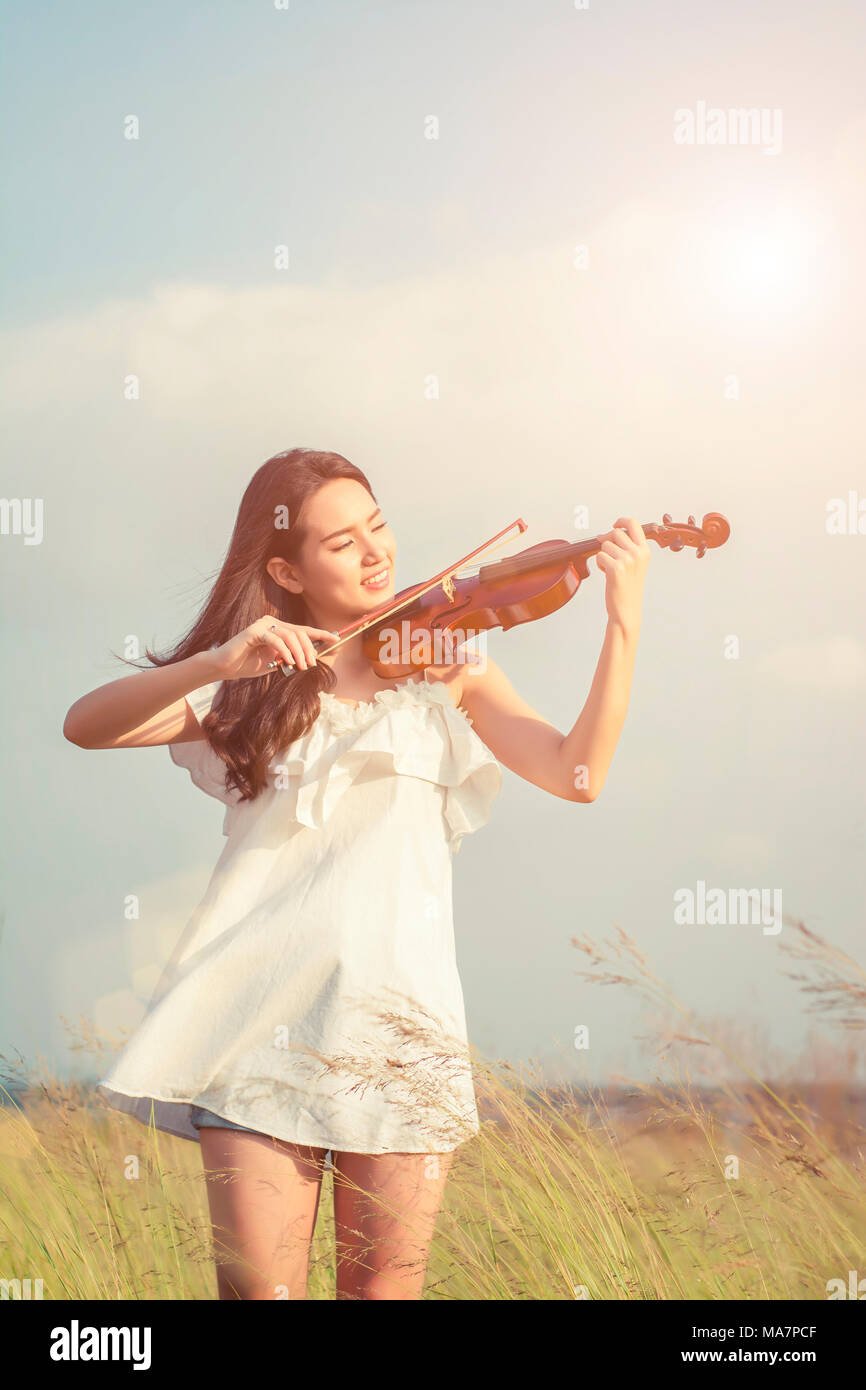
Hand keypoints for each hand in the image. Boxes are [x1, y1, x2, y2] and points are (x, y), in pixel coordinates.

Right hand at [207, 617, 340, 678]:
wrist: (225, 667)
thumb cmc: (249, 664)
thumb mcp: (275, 662)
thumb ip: (290, 658)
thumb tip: (310, 659)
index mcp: (278, 628)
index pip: (302, 630)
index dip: (320, 634)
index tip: (335, 639)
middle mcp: (271, 623)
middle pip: (299, 633)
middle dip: (308, 649)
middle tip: (310, 665)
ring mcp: (262, 625)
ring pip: (290, 636)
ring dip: (298, 653)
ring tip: (301, 667)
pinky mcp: (253, 631)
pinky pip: (275, 639)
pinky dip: (284, 651)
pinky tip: (287, 662)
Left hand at [593, 516, 649, 632]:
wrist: (626, 609)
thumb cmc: (628, 587)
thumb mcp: (635, 564)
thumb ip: (627, 547)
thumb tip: (607, 533)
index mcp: (645, 550)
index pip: (633, 523)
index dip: (621, 521)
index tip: (614, 525)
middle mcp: (638, 553)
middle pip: (616, 532)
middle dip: (607, 540)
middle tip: (608, 553)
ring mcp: (627, 560)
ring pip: (605, 545)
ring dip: (603, 555)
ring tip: (610, 568)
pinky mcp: (616, 568)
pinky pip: (599, 556)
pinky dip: (600, 564)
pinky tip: (607, 574)